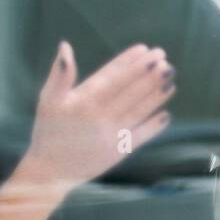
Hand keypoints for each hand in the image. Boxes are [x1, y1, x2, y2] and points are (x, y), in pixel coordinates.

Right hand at [23, 41, 174, 187]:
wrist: (48, 173)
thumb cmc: (49, 131)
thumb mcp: (48, 101)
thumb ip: (60, 75)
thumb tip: (65, 46)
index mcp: (83, 101)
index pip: (111, 76)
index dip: (129, 62)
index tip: (145, 48)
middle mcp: (99, 116)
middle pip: (130, 90)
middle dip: (149, 73)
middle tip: (164, 58)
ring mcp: (110, 135)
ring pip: (138, 110)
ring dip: (156, 94)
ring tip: (171, 78)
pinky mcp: (117, 152)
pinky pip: (140, 136)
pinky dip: (154, 126)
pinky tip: (166, 114)